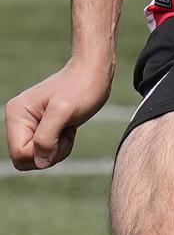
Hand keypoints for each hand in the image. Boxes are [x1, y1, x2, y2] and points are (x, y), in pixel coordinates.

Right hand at [6, 56, 112, 170]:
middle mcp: (18, 121)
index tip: (61, 132)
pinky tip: (68, 129)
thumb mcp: (64, 111)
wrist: (95, 72)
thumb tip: (40, 162)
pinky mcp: (41, 128)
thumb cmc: (82, 87)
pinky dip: (60, 146)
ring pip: (36, 158)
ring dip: (57, 149)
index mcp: (17, 115)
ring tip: (68, 128)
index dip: (43, 151)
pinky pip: (45, 152)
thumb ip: (47, 138)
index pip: (20, 153)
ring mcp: (29, 125)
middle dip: (50, 152)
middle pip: (25, 159)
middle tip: (66, 132)